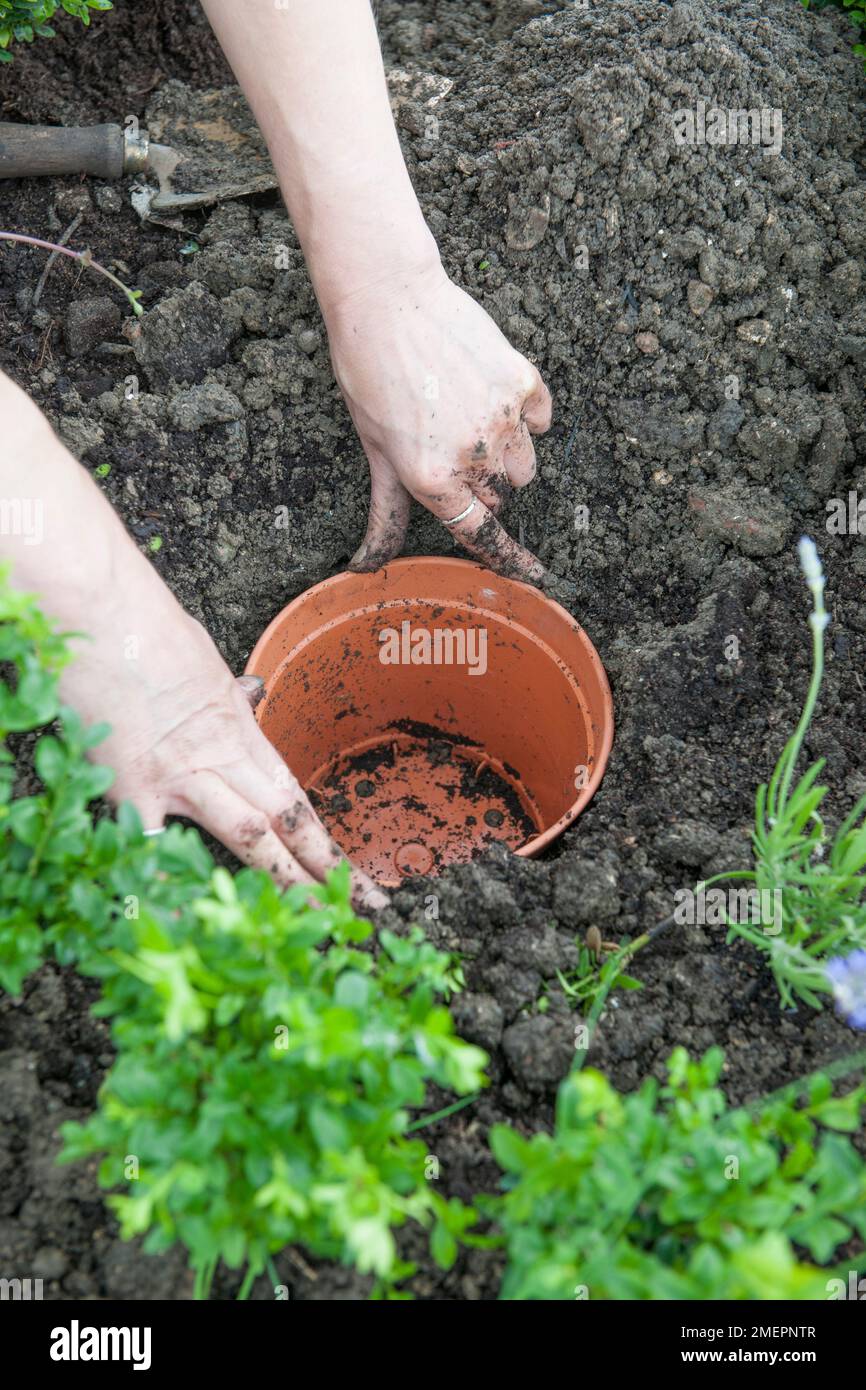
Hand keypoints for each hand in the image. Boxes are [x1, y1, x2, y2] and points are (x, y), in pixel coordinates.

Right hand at [59, 591, 388, 914]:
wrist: (101, 607)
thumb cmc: (145, 625)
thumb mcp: (204, 660)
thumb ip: (228, 693)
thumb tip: (250, 694)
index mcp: (240, 729)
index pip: (295, 799)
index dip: (328, 845)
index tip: (361, 878)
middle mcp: (220, 756)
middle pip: (286, 823)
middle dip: (327, 873)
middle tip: (365, 912)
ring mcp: (179, 773)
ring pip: (246, 836)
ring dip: (282, 884)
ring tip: (315, 925)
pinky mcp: (132, 782)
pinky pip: (154, 844)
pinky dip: (167, 882)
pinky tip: (188, 920)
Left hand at [324, 263, 551, 578]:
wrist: (387, 298)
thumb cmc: (368, 375)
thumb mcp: (374, 450)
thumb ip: (387, 511)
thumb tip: (368, 564)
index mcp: (430, 478)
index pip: (480, 533)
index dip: (508, 558)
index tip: (534, 576)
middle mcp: (472, 455)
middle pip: (501, 497)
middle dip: (484, 487)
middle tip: (452, 449)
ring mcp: (502, 418)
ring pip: (524, 465)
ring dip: (507, 457)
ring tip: (470, 418)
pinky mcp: (522, 380)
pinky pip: (541, 419)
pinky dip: (526, 416)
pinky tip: (491, 391)